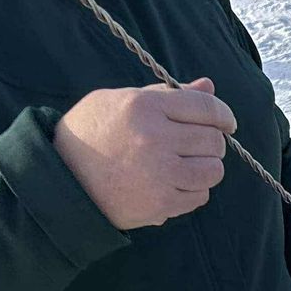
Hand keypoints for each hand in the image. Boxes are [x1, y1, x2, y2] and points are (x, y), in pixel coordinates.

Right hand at [54, 79, 237, 230]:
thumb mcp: (121, 100)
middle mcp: (155, 138)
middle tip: (199, 145)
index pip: (205, 108)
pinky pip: (200, 196)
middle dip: (212, 142)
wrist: (64, 178)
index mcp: (145, 106)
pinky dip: (194, 190)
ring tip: (189, 164)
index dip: (224, 115)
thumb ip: (167, 94)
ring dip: (207, 167)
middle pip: (213, 141)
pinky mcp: (161, 203)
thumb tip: (209, 87)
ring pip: (213, 170)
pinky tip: (175, 183)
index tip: (227, 123)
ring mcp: (160, 173)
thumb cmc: (93, 132)